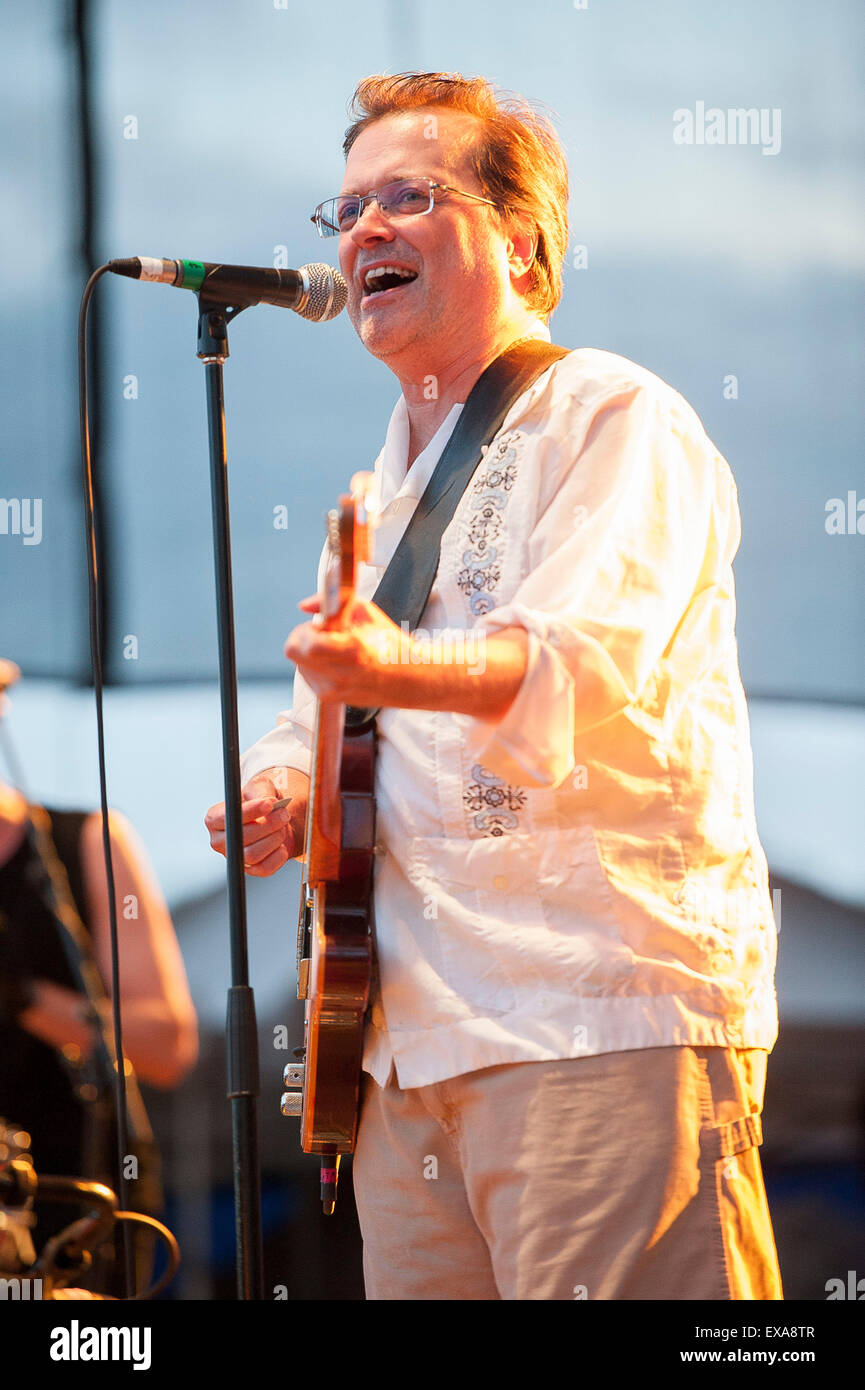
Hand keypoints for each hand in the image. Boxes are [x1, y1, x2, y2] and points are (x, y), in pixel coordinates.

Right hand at [205, 770, 308, 877]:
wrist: (273, 819)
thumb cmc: (261, 802)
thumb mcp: (260, 787)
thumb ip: (261, 791)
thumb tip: (267, 803)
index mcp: (214, 819)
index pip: (229, 817)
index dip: (251, 811)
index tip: (269, 804)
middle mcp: (219, 841)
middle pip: (243, 838)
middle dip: (268, 825)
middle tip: (283, 814)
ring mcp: (234, 857)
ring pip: (253, 855)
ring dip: (274, 839)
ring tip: (282, 827)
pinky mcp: (250, 869)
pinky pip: (264, 868)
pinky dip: (278, 856)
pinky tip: (281, 844)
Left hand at [285, 595, 407, 706]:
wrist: (407, 679)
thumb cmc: (390, 644)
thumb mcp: (364, 611)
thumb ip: (330, 602)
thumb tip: (303, 606)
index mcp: (352, 652)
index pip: (306, 642)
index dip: (310, 628)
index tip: (323, 625)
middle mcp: (339, 676)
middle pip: (294, 652)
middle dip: (305, 638)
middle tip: (326, 635)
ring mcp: (332, 690)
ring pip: (299, 663)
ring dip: (310, 652)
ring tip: (337, 650)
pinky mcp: (328, 698)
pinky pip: (308, 675)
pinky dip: (316, 665)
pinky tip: (338, 663)